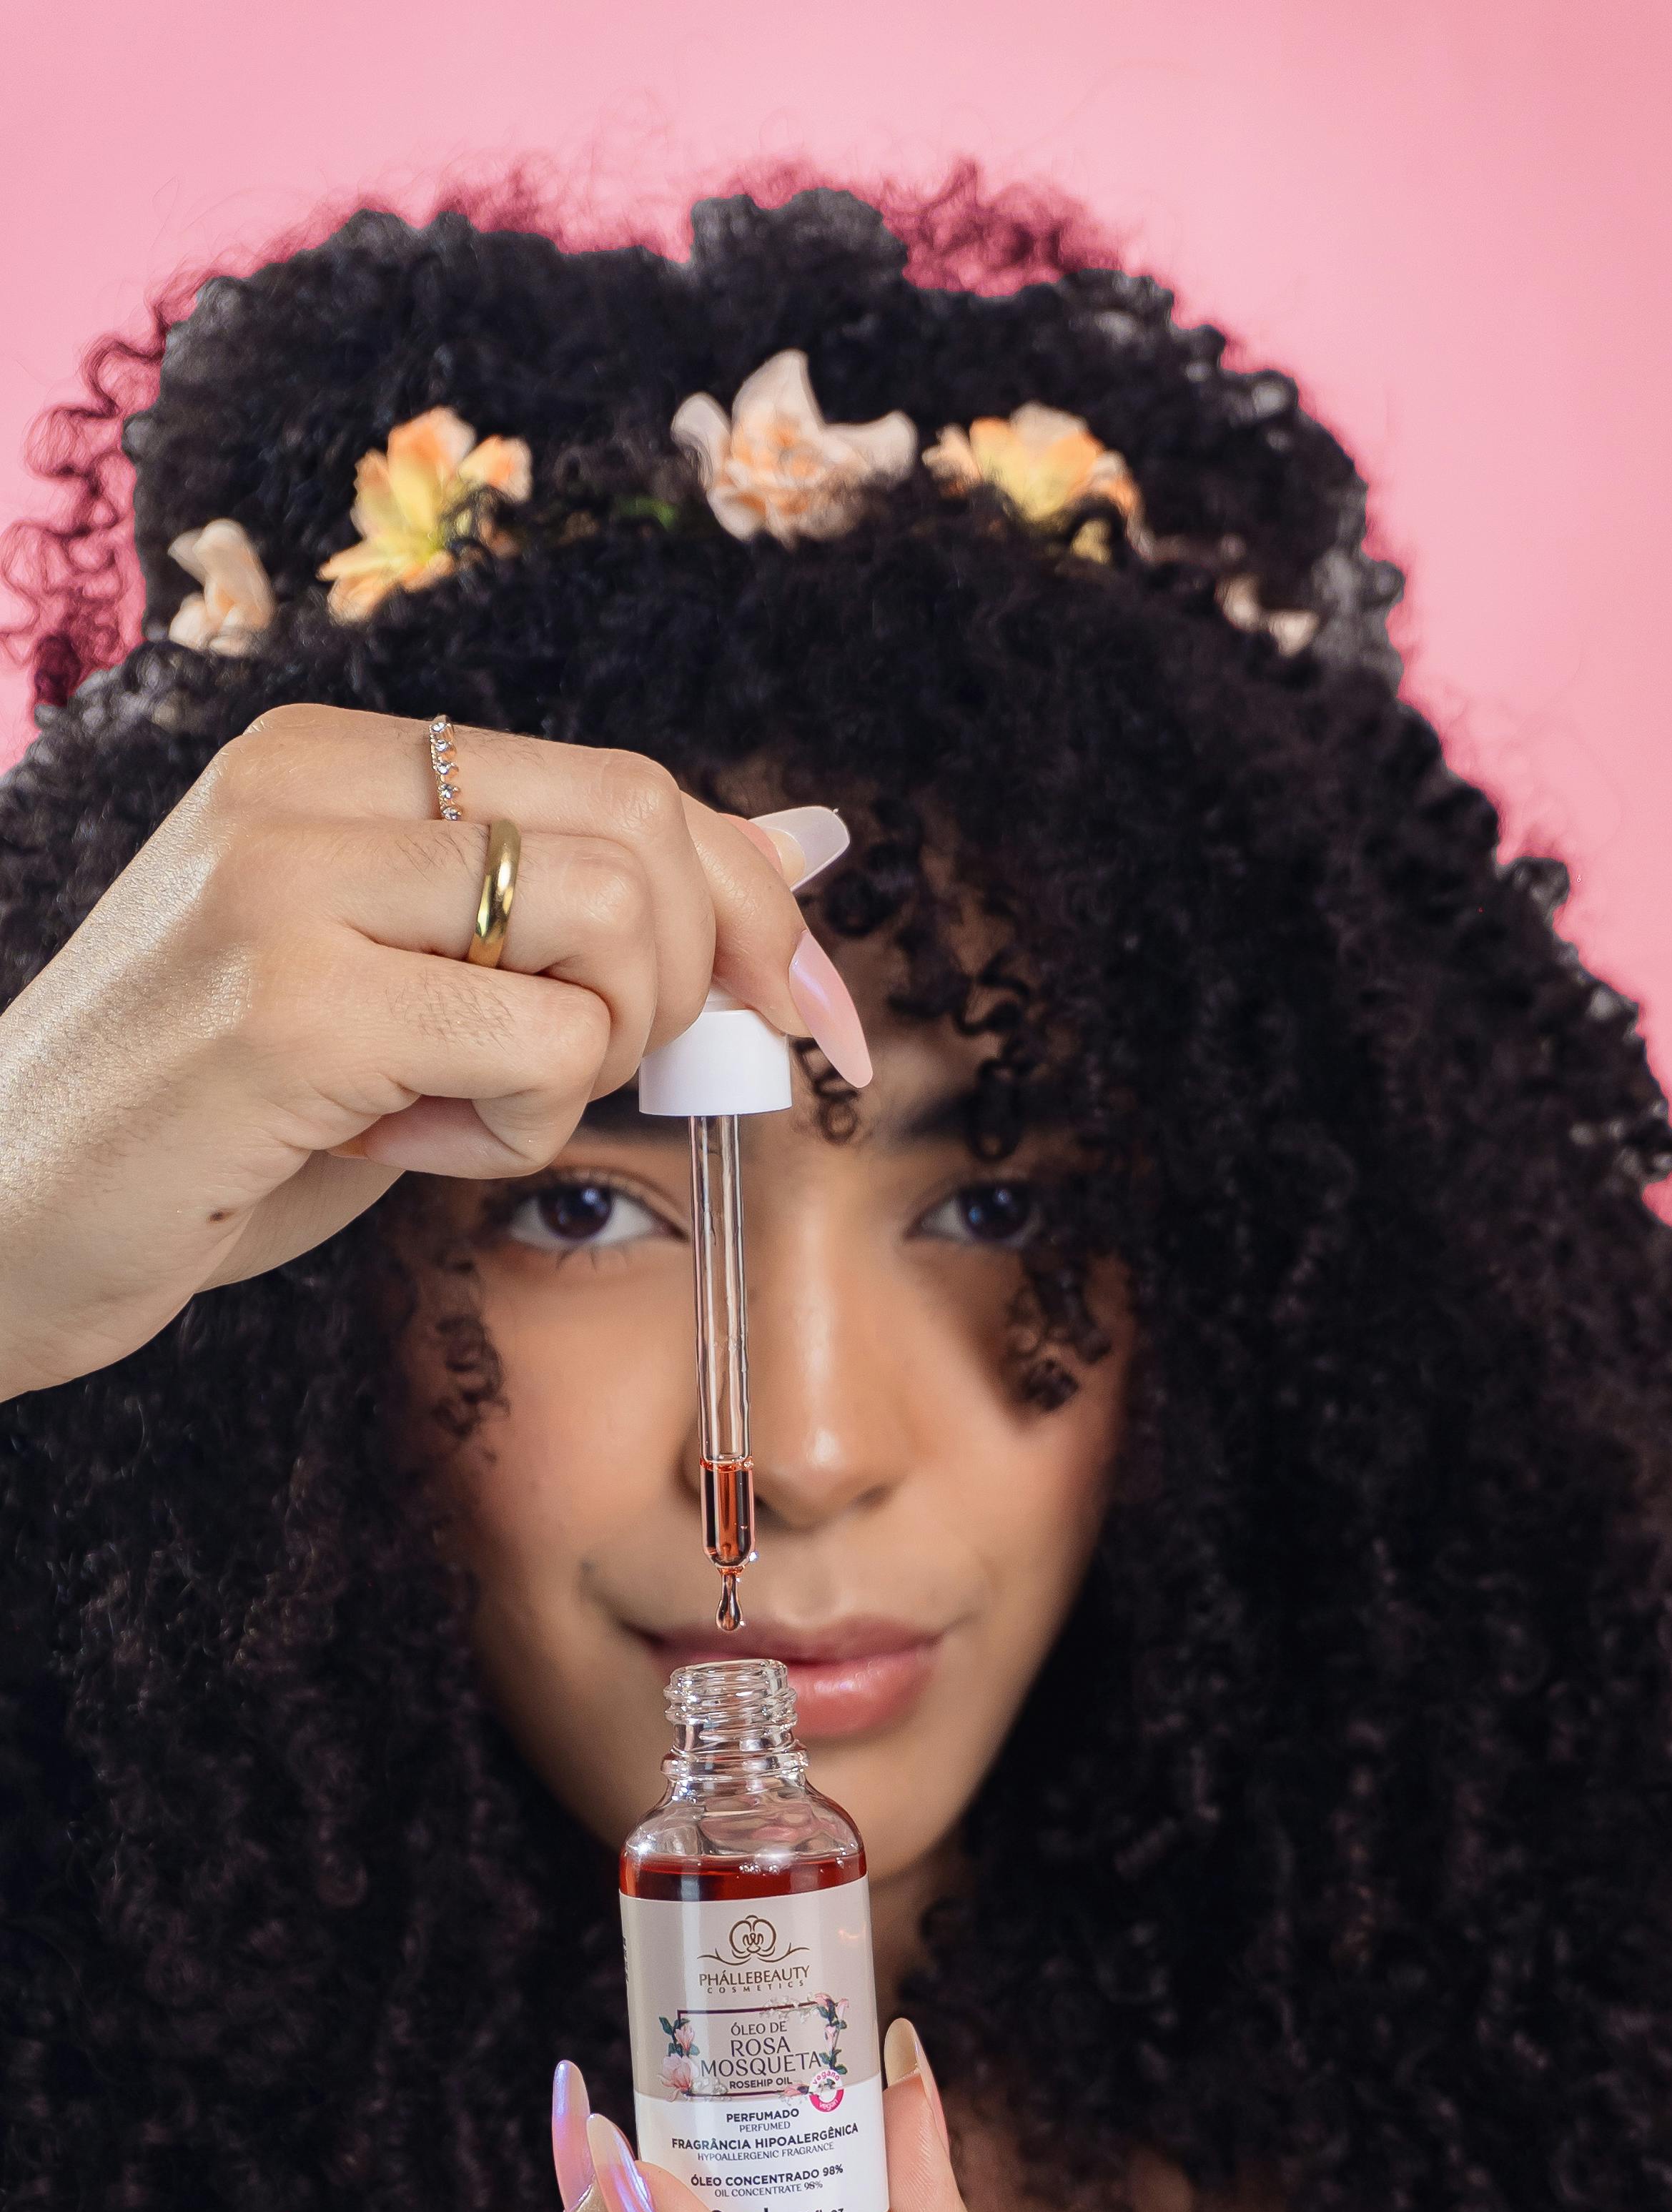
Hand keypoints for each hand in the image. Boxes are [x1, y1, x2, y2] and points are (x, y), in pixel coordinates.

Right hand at [0, 704, 863, 1399]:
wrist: (4, 1218)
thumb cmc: (225, 1116)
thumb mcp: (418, 988)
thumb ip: (586, 910)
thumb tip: (810, 842)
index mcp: (335, 754)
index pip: (628, 780)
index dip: (755, 902)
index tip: (811, 1013)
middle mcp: (308, 781)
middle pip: (645, 830)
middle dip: (691, 982)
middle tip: (606, 1072)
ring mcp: (289, 882)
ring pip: (615, 927)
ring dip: (589, 1061)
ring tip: (461, 1107)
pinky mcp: (290, 1006)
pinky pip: (543, 1052)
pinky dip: (518, 1129)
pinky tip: (400, 1145)